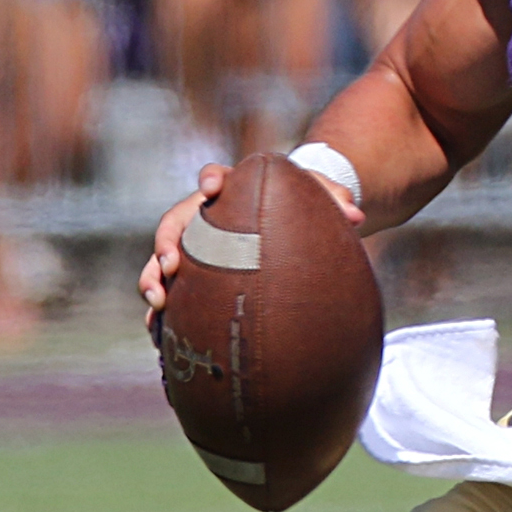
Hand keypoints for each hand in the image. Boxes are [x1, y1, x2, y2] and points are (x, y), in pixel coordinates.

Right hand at [139, 160, 363, 329]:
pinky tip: (159, 336)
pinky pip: (170, 293)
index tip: (211, 187)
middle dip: (165, 244)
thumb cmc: (302, 202)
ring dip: (153, 280)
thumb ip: (334, 198)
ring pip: (160, 261)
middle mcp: (201, 217)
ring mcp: (192, 247)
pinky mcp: (191, 275)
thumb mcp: (318, 194)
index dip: (210, 179)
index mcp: (230, 189)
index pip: (214, 176)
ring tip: (157, 305)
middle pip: (172, 224)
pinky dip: (162, 313)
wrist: (290, 220)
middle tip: (170, 266)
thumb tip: (357, 216)